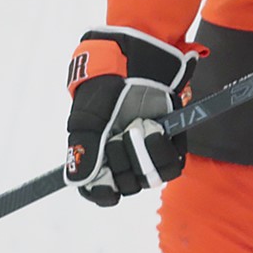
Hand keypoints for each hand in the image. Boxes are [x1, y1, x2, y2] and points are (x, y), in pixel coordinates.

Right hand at [63, 27, 197, 206]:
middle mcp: (122, 159)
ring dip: (145, 155)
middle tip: (120, 135)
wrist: (133, 60)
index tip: (109, 179)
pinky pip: (173, 164)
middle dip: (124, 161)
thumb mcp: (88, 118)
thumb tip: (79, 182)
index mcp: (97, 157)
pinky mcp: (169, 142)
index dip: (105, 191)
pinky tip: (155, 127)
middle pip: (127, 186)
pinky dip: (164, 149)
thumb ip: (84, 150)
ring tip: (139, 126)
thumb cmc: (104, 89)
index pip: (100, 193)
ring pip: (150, 178)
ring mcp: (146, 152)